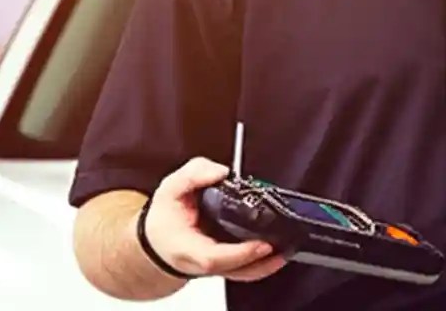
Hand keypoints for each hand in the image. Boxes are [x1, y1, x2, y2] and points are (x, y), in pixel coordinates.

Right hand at [143, 157, 286, 281]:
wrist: (158, 237)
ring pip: (243, 274)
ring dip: (267, 265)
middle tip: (283, 245)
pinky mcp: (225, 265)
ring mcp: (215, 267)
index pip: (213, 258)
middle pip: (234, 270)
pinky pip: (246, 270)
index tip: (261, 244)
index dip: (239, 254)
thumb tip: (220, 172)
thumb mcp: (171, 188)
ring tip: (287, 248)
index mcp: (186, 247)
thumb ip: (194, 174)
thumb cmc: (165, 216)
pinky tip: (279, 250)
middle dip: (260, 261)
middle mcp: (202, 263)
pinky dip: (264, 263)